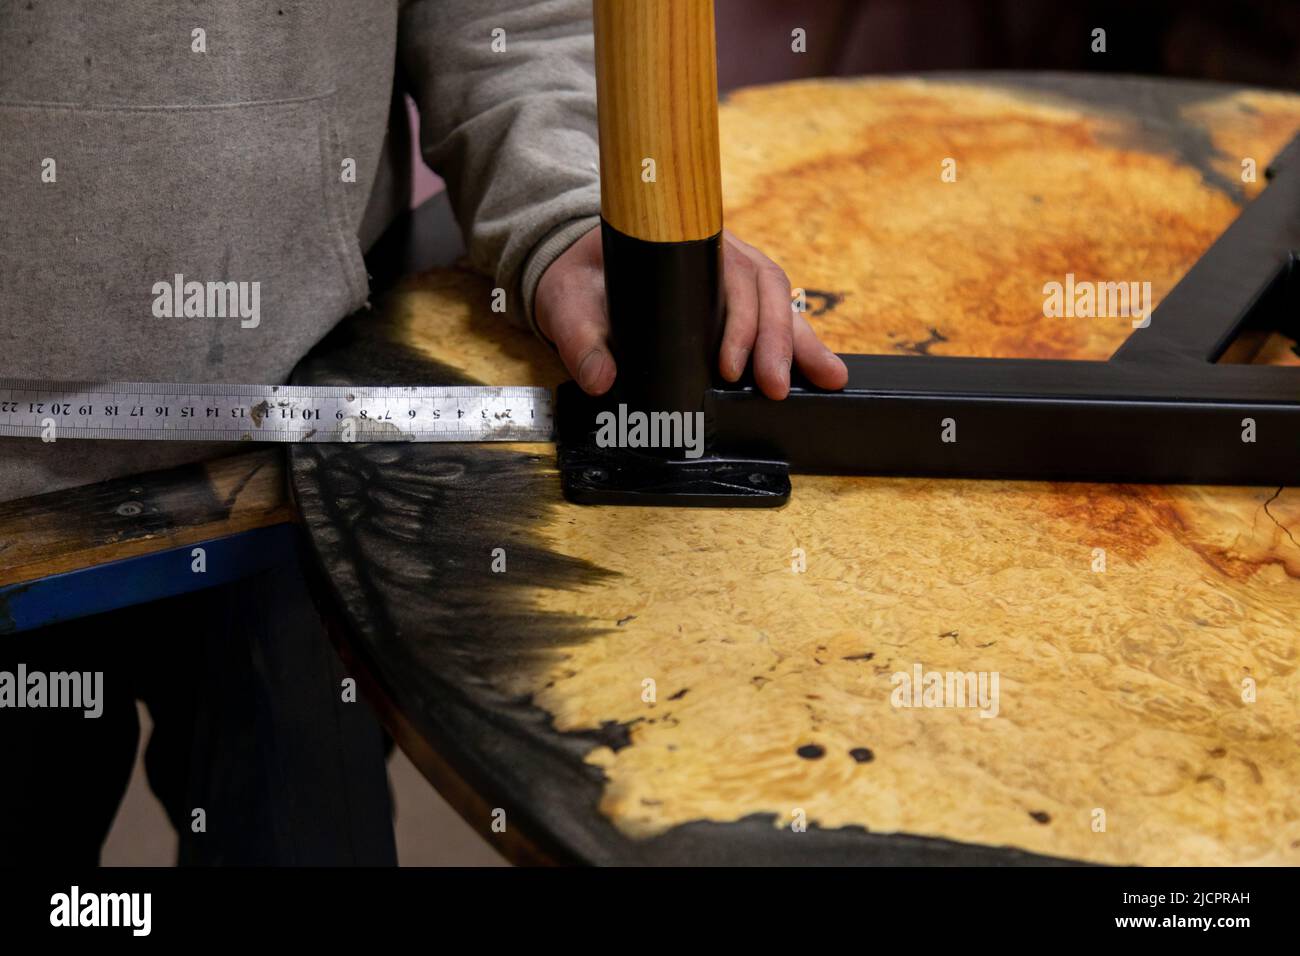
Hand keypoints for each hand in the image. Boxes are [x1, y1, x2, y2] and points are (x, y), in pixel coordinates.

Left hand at [534, 226, 847, 399]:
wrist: (581, 270)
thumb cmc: (580, 281)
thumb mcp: (567, 305)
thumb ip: (580, 340)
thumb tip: (601, 380)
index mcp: (682, 246)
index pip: (728, 276)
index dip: (736, 321)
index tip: (728, 366)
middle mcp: (718, 256)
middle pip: (764, 290)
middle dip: (777, 341)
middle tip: (776, 388)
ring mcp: (733, 277)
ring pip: (779, 303)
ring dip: (802, 344)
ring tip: (829, 380)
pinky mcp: (738, 301)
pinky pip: (777, 318)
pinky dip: (800, 346)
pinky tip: (822, 374)